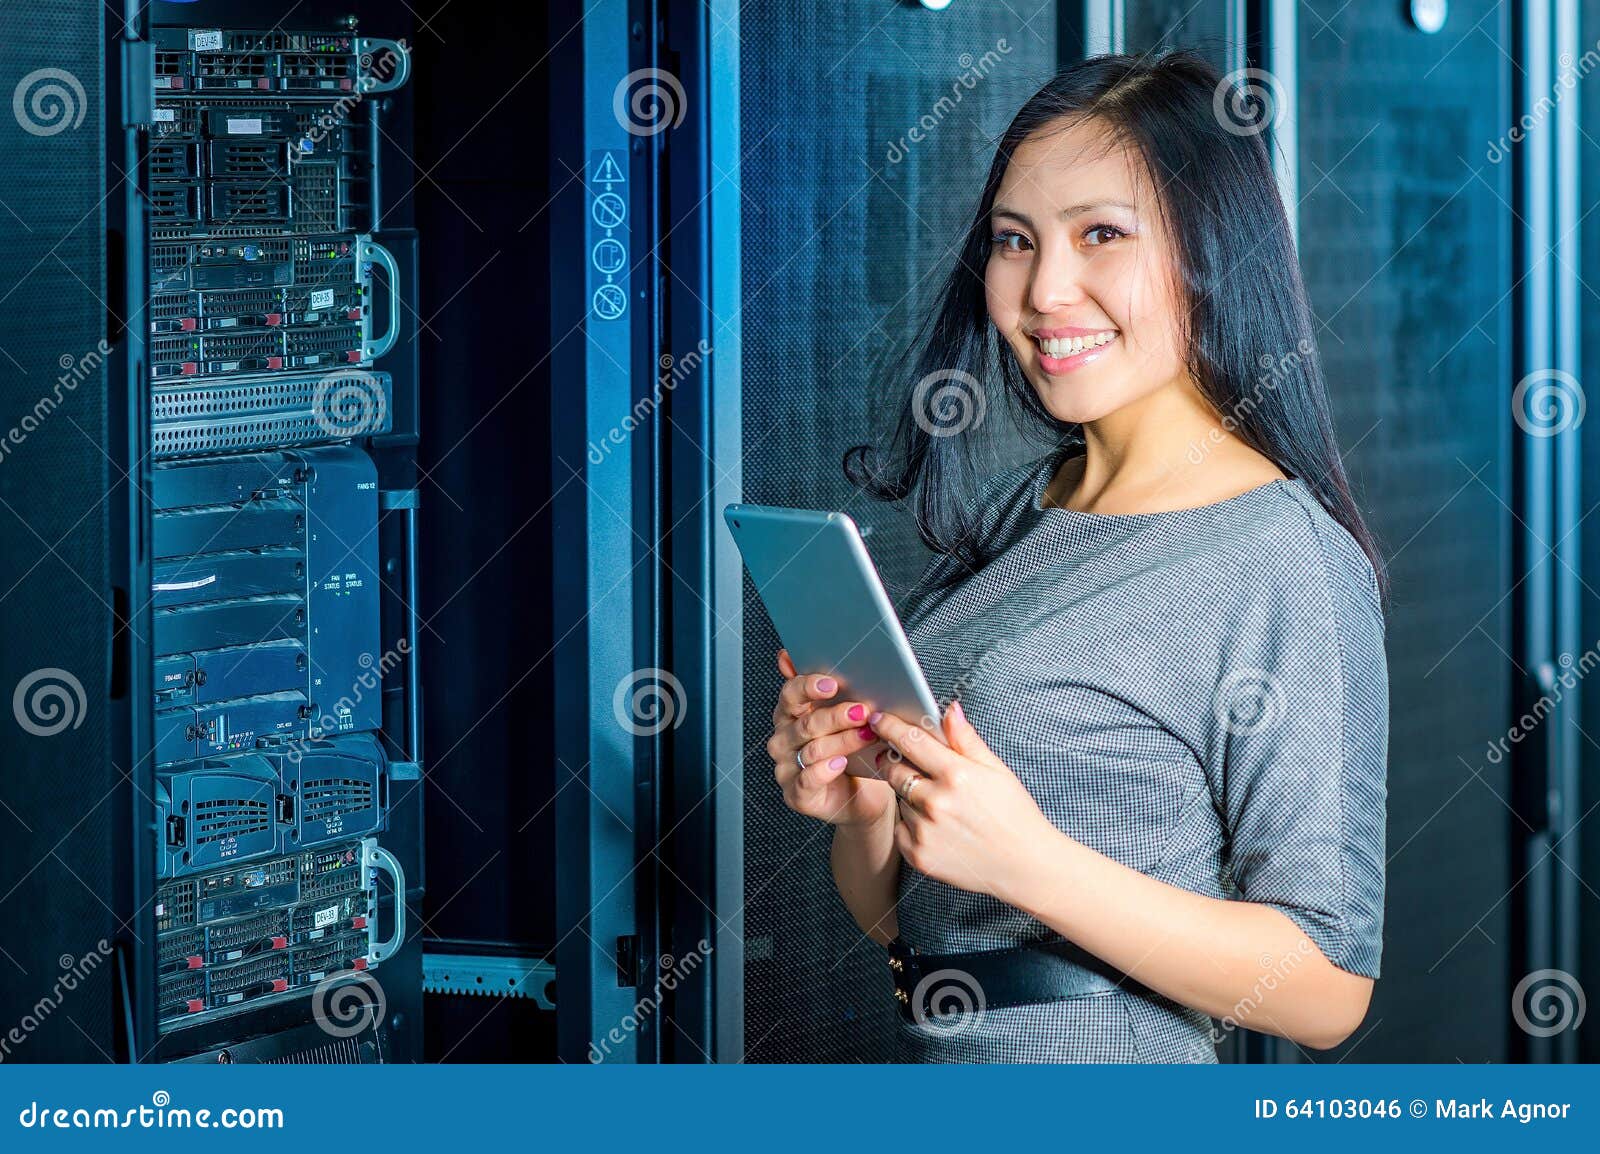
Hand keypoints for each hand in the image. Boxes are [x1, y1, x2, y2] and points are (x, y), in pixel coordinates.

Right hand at [767, 649, 893, 827]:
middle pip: (804, 722)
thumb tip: (796, 655)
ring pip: (811, 749)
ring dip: (842, 740)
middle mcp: (784, 740)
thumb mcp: (844, 717)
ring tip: (866, 734)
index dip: (809, 686)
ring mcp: (787, 768)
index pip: (790, 694)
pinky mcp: (796, 794)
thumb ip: (827, 687)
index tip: (833, 683)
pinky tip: (841, 762)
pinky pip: (807, 779)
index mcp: (790, 715)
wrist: (864, 796)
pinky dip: (825, 770)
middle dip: (836, 715)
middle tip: (862, 710)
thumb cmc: (853, 754)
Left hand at [869, 701, 1057, 902]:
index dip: (890, 726)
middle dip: (894, 761)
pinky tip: (937, 826)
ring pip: (900, 800)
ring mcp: (925, 831)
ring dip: (909, 796)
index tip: (878, 719)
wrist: (1024, 866)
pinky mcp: (918, 855)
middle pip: (894, 770)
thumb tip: (949, 710)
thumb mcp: (996, 771)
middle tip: (904, 762)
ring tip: (940, 804)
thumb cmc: (1013, 814)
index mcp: (956, 775)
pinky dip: (911, 824)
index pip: (911, 741)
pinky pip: (900, 828)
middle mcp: (936, 803)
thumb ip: (966, 740)